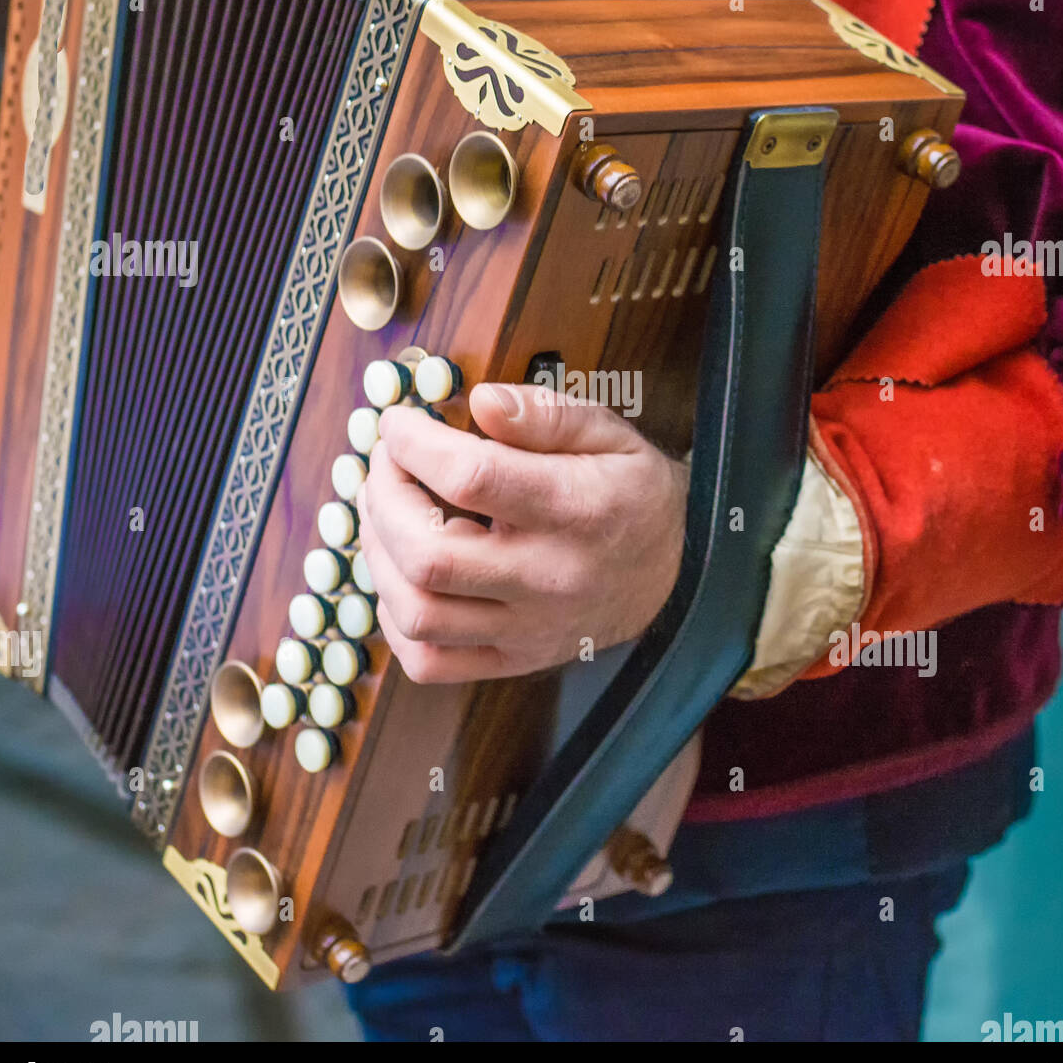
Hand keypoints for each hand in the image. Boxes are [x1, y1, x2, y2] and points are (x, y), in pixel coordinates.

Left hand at [357, 383, 688, 682]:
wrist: (681, 573)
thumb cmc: (634, 495)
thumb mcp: (610, 434)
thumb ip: (545, 414)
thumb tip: (481, 401)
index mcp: (575, 511)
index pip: (473, 478)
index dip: (416, 445)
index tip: (400, 424)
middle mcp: (549, 577)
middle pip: (431, 556)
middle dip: (384, 501)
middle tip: (386, 467)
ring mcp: (529, 628)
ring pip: (419, 614)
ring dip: (380, 558)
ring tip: (386, 516)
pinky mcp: (515, 660)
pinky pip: (430, 661)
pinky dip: (395, 619)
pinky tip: (403, 576)